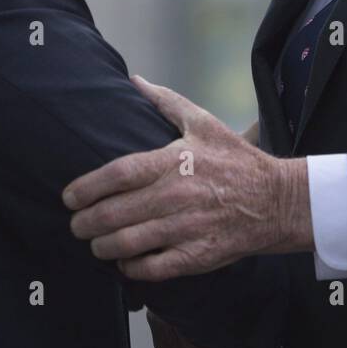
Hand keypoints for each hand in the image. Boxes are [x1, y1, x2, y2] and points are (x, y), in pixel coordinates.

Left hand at [62, 75, 312, 279]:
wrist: (277, 200)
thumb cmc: (236, 159)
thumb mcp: (203, 122)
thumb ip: (165, 101)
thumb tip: (135, 80)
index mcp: (174, 161)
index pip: (118, 174)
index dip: (87, 187)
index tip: (69, 196)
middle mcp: (176, 195)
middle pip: (115, 213)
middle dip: (86, 223)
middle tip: (76, 225)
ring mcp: (186, 228)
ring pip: (128, 243)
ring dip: (102, 247)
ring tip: (95, 244)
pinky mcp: (197, 255)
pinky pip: (153, 268)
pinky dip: (132, 268)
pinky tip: (125, 262)